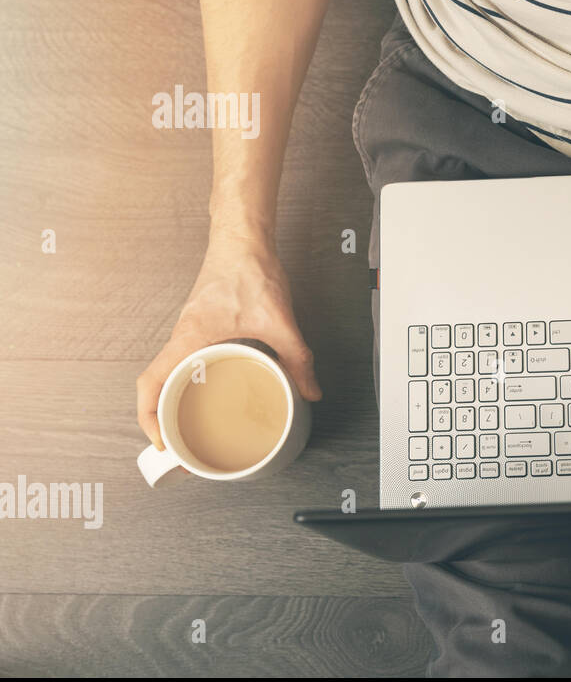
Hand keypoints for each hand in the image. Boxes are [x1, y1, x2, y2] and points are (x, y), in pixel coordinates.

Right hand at [135, 226, 321, 449]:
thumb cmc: (249, 270)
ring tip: (189, 425)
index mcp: (189, 339)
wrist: (244, 238)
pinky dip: (187, 379)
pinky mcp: (200, 324)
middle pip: (154, 384)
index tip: (161, 442)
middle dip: (159, 417)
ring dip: (172, 398)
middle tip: (178, 444)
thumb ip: (297, 358)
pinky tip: (210, 389)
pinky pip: (183, 358)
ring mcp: (188, 330)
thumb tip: (310, 391)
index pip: (150, 383)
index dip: (148, 417)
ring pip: (167, 371)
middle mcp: (181, 336)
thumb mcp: (278, 321)